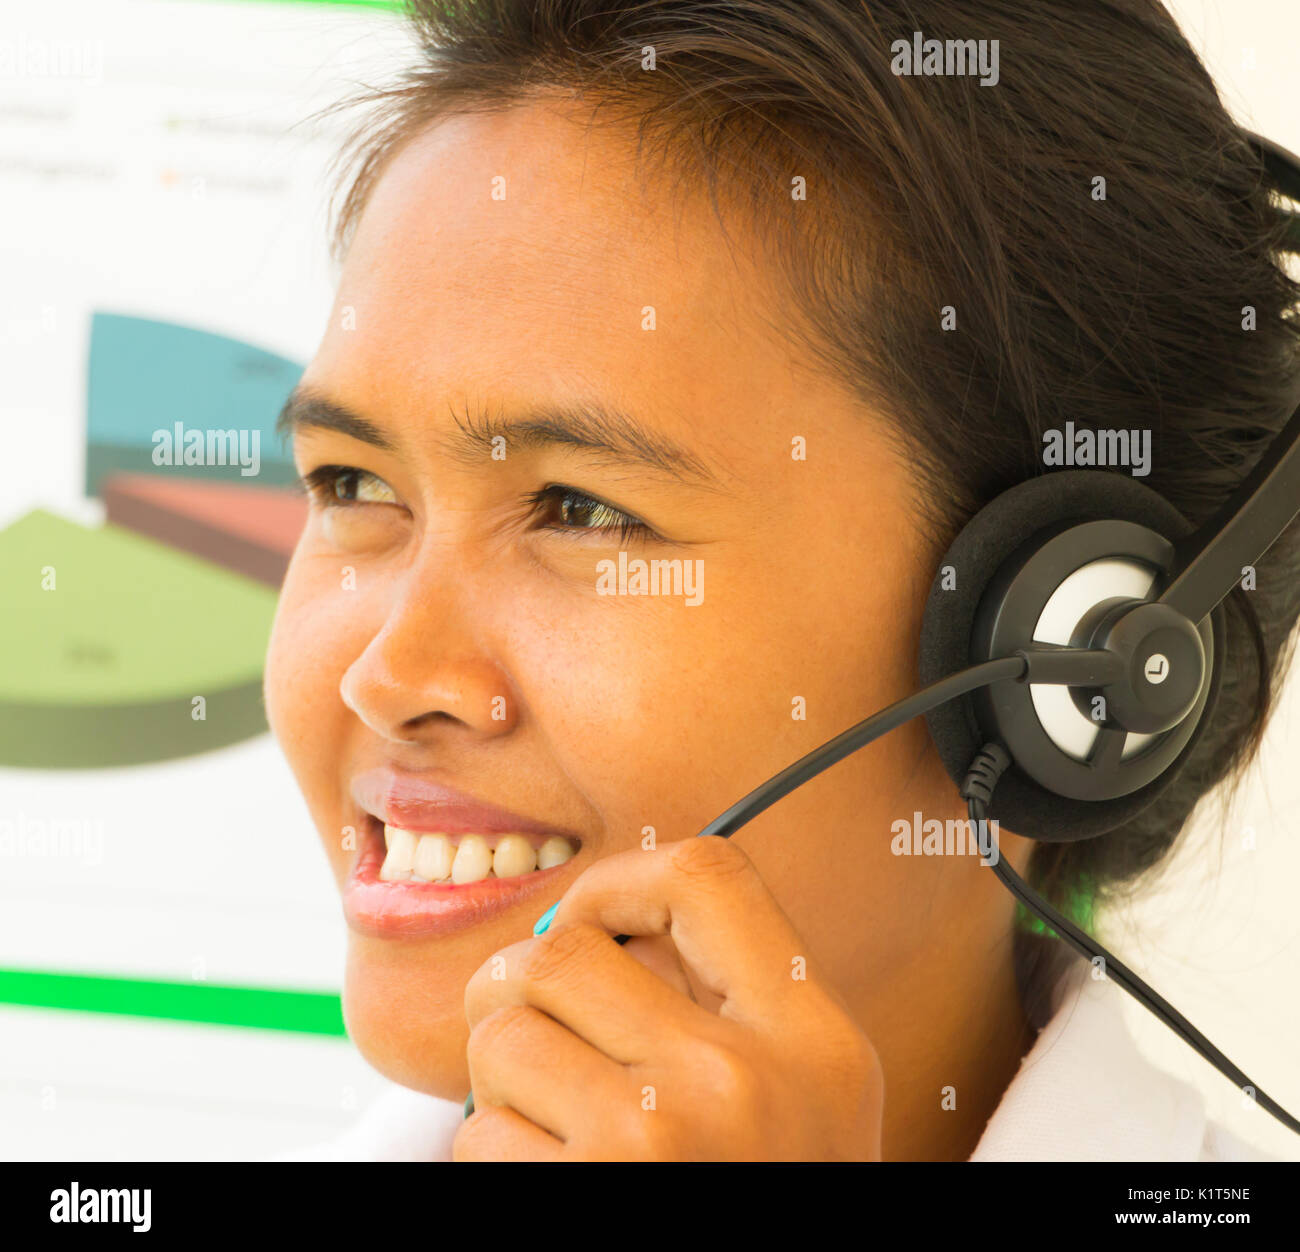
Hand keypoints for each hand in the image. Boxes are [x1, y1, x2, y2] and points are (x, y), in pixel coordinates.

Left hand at [454, 836, 882, 1159]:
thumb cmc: (770, 1190)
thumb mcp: (806, 1098)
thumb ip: (727, 1003)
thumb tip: (576, 929)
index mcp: (811, 1040)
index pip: (706, 878)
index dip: (622, 881)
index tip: (593, 922)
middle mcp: (738, 1082)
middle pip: (563, 953)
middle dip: (523, 988)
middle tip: (540, 1035)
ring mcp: (653, 1147)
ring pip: (502, 1038)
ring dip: (504, 1082)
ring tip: (557, 1129)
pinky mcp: (579, 1203)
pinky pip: (477, 1137)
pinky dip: (494, 1155)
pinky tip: (553, 1181)